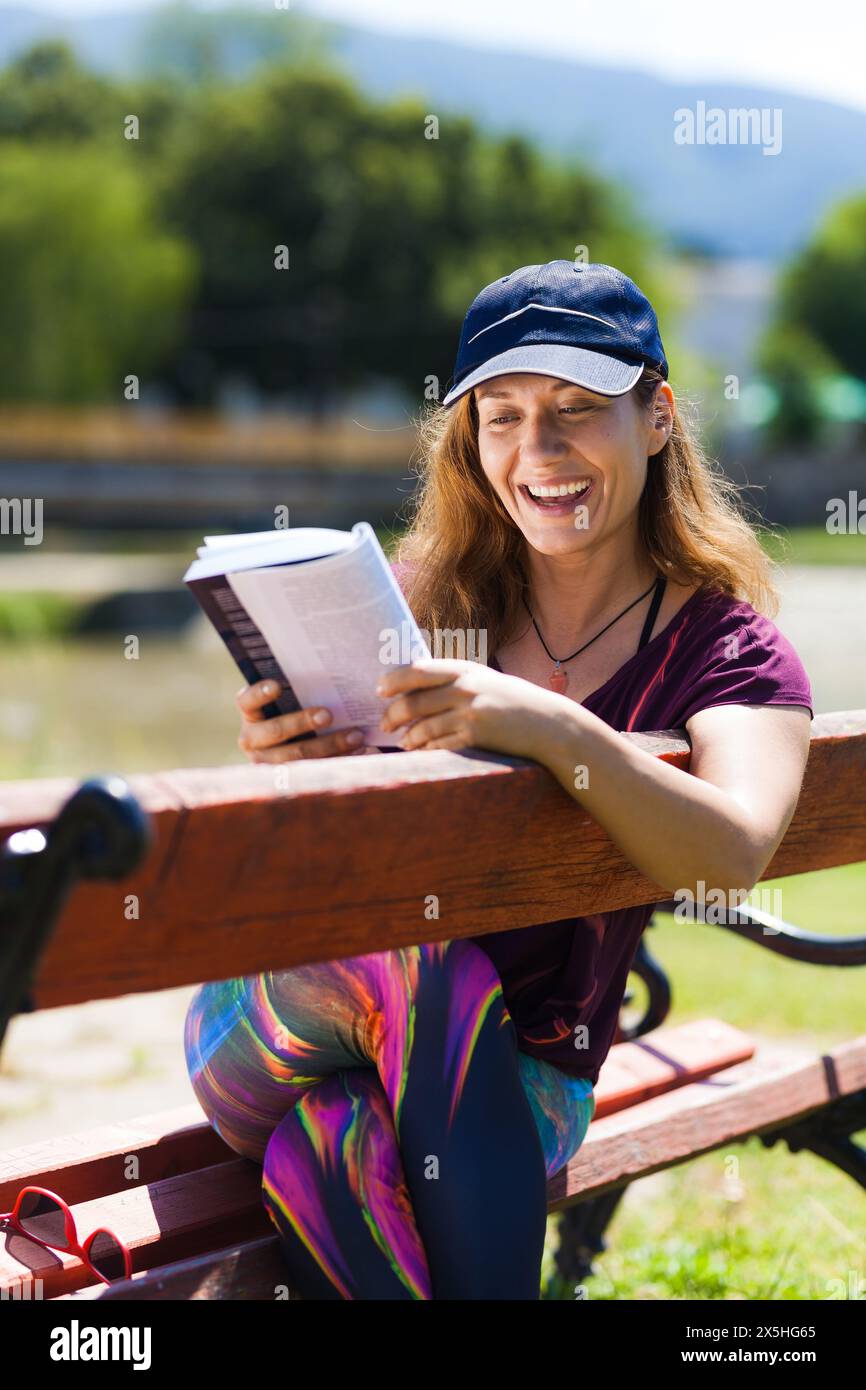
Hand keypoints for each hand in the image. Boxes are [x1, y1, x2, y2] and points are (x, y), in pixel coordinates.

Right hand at [236, 680, 375, 761]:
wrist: (284, 750)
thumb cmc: (292, 713)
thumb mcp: (288, 703)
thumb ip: (298, 691)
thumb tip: (330, 670)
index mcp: (249, 714)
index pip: (247, 701)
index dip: (260, 694)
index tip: (277, 686)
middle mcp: (250, 740)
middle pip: (277, 730)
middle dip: (303, 722)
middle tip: (328, 714)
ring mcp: (266, 763)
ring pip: (298, 756)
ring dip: (330, 745)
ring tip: (356, 736)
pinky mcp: (287, 780)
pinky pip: (315, 772)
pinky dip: (340, 760)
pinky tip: (361, 752)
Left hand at [376, 658, 567, 760]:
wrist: (549, 724)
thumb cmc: (514, 702)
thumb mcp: (486, 680)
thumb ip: (456, 680)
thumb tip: (418, 686)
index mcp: (466, 670)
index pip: (418, 671)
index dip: (394, 680)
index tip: (380, 690)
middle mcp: (466, 688)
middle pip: (414, 702)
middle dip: (393, 716)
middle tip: (384, 725)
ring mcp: (471, 713)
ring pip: (423, 727)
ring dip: (408, 738)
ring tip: (403, 743)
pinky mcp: (477, 737)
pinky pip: (440, 746)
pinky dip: (426, 750)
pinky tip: (421, 752)